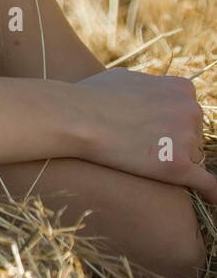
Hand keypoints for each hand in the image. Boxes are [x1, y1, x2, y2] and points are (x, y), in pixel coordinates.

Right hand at [73, 67, 216, 204]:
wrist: (74, 117)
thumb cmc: (89, 97)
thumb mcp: (124, 78)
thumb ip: (147, 86)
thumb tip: (148, 91)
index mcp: (182, 88)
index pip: (187, 115)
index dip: (167, 124)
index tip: (146, 130)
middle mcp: (191, 110)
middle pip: (192, 137)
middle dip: (170, 143)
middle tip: (136, 144)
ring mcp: (187, 139)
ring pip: (191, 159)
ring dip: (170, 162)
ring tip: (135, 158)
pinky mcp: (178, 166)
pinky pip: (207, 184)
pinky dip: (211, 193)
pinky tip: (212, 200)